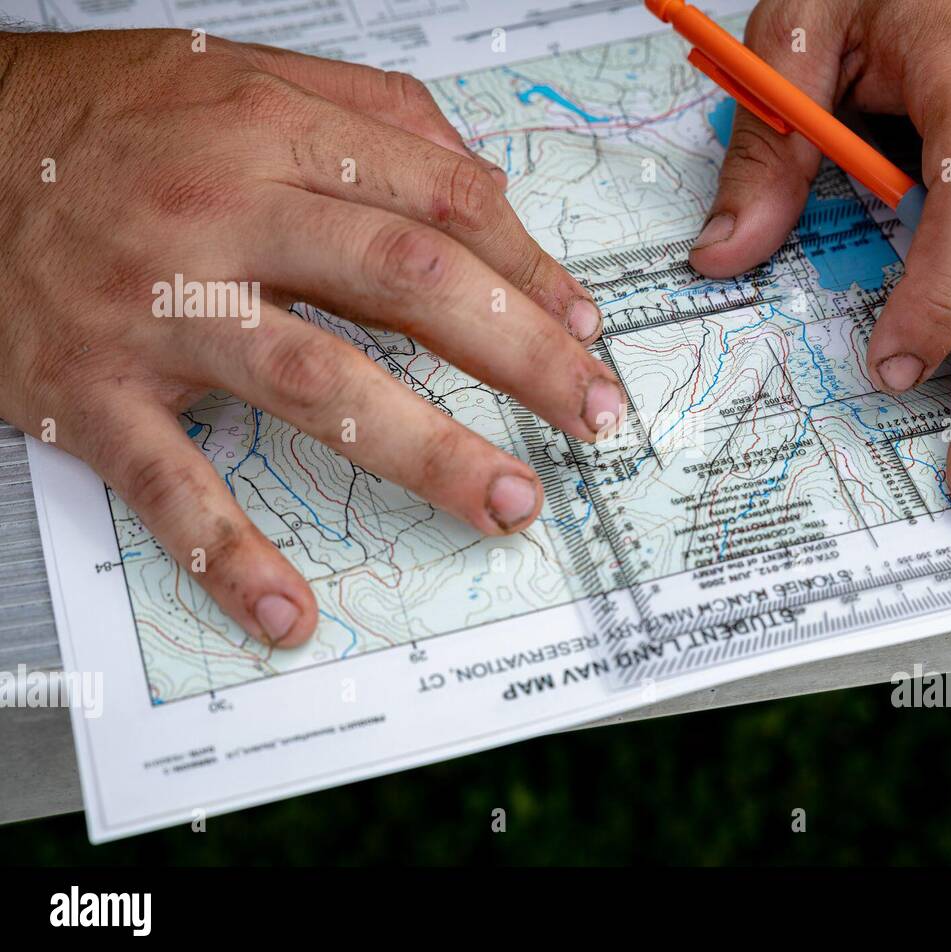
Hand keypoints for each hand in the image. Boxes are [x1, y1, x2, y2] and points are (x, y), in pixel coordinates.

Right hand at [0, 29, 623, 646]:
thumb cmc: (119, 120)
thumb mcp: (252, 77)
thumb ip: (380, 123)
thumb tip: (492, 198)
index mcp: (271, 135)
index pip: (438, 203)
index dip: (529, 269)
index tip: (585, 327)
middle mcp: (222, 217)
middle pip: (405, 284)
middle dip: (520, 354)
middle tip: (595, 413)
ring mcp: (158, 311)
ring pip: (316, 383)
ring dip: (426, 451)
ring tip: (508, 500)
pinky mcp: (92, 394)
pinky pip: (170, 485)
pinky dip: (228, 555)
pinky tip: (288, 611)